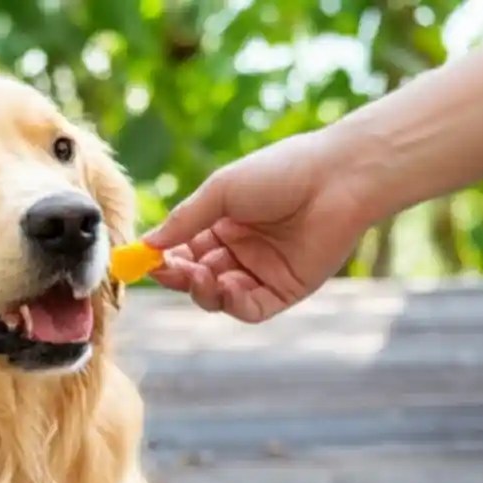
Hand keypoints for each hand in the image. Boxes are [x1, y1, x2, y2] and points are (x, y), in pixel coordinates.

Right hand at [143, 128, 377, 322]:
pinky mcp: (286, 290)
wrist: (339, 178)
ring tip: (200, 274)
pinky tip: (227, 287)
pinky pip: (249, 309)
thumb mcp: (221, 190)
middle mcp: (241, 250)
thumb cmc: (281, 172)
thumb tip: (147, 245)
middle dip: (178, 276)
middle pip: (197, 276)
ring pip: (218, 296)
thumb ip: (185, 220)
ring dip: (202, 290)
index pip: (184, 250)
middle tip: (164, 271)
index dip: (163, 258)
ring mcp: (262, 272)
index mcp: (224, 223)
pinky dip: (232, 303)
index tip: (143, 261)